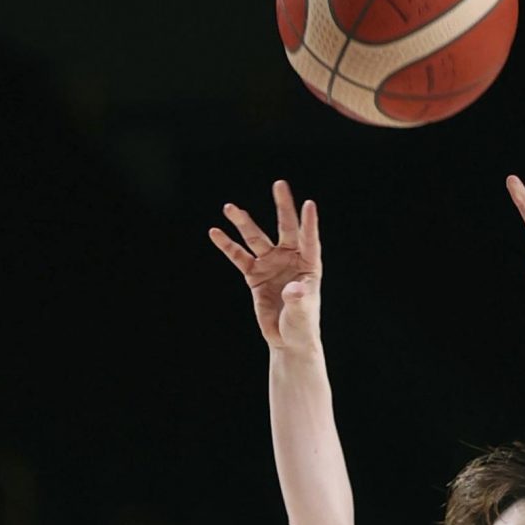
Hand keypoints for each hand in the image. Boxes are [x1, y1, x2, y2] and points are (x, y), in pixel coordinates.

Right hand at [209, 183, 321, 355]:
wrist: (287, 340)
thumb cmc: (301, 326)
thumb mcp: (302, 313)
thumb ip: (298, 299)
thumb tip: (292, 288)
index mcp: (309, 265)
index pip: (309, 239)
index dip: (309, 223)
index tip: (308, 204)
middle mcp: (290, 259)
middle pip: (285, 228)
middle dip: (282, 207)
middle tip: (279, 184)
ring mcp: (270, 264)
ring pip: (256, 239)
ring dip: (243, 223)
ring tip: (230, 208)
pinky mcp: (254, 275)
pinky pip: (239, 257)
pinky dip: (227, 245)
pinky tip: (215, 232)